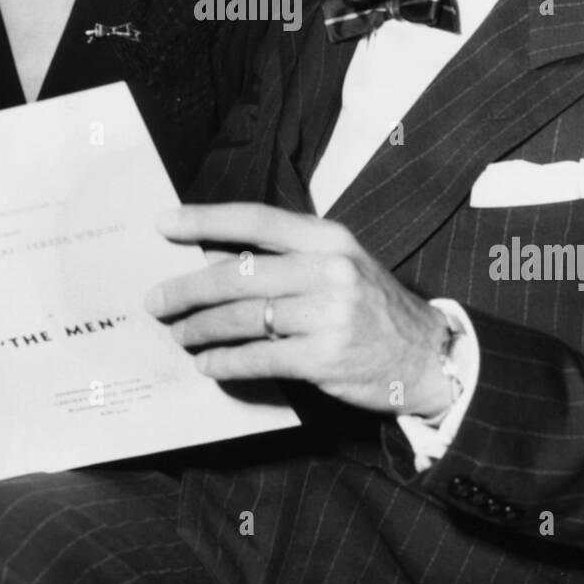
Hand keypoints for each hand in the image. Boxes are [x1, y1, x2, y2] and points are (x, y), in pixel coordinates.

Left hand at [148, 203, 451, 414]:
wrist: (426, 355)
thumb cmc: (372, 307)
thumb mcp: (339, 265)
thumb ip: (288, 259)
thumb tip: (215, 260)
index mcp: (328, 238)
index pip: (255, 220)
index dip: (205, 219)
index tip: (164, 223)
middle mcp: (328, 269)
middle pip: (237, 274)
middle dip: (187, 289)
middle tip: (156, 301)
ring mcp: (327, 314)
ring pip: (241, 318)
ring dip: (200, 328)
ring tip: (179, 333)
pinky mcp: (323, 357)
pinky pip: (257, 357)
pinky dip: (225, 361)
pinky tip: (208, 363)